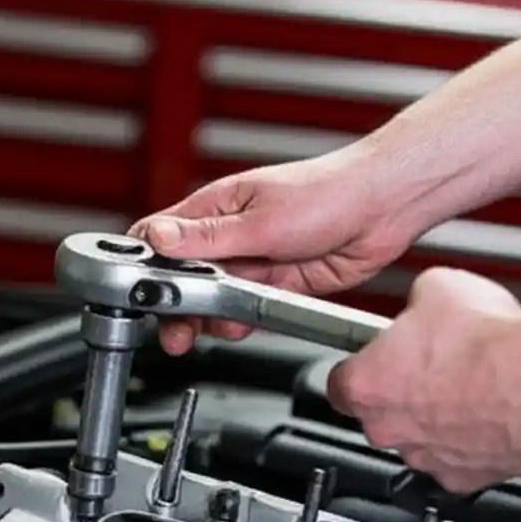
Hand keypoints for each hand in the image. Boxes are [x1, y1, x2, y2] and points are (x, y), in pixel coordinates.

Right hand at [128, 148, 419, 354]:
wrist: (382, 208)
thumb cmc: (327, 192)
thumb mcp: (258, 219)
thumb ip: (206, 237)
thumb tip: (157, 238)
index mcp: (215, 208)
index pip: (161, 236)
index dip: (144, 264)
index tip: (138, 290)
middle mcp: (230, 234)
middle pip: (185, 276)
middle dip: (177, 304)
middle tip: (174, 329)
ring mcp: (254, 259)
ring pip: (216, 297)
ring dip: (212, 315)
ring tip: (216, 325)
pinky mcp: (278, 281)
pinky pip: (248, 307)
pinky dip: (243, 319)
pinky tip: (243, 322)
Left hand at [329, 267, 520, 493]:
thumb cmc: (489, 338)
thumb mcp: (436, 288)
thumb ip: (414, 303)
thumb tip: (421, 302)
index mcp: (366, 384)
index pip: (340, 383)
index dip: (362, 367)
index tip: (375, 359)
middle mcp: (388, 428)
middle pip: (379, 413)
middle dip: (400, 393)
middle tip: (430, 367)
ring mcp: (425, 457)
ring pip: (417, 439)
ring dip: (435, 418)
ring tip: (468, 386)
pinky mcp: (466, 477)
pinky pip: (456, 461)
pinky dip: (469, 442)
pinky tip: (489, 412)